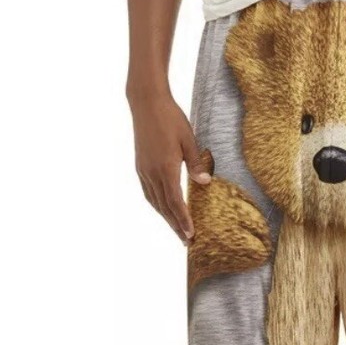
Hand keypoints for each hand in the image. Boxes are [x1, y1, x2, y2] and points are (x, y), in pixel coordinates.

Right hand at [129, 90, 210, 241]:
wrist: (146, 102)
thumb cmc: (171, 118)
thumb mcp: (188, 140)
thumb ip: (196, 163)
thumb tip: (205, 184)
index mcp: (165, 168)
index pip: (175, 202)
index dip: (183, 220)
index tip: (191, 235)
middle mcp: (152, 173)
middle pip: (164, 207)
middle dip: (176, 226)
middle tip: (186, 242)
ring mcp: (143, 170)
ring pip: (155, 202)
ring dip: (166, 218)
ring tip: (176, 230)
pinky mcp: (140, 166)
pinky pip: (148, 192)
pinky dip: (157, 205)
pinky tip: (163, 210)